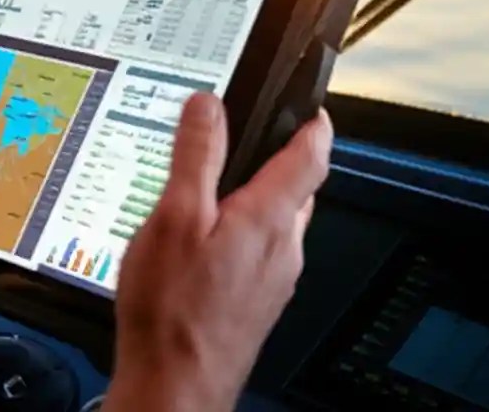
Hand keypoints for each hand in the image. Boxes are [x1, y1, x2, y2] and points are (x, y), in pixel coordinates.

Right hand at [104, 92, 331, 411]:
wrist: (176, 385)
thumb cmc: (174, 311)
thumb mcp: (174, 218)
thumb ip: (195, 158)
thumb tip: (208, 106)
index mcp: (269, 218)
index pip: (312, 156)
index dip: (313, 123)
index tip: (311, 105)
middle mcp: (283, 249)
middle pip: (297, 190)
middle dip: (277, 161)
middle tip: (245, 140)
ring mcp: (274, 280)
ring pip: (277, 224)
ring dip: (253, 201)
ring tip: (209, 191)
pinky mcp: (257, 303)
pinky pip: (259, 254)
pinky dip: (239, 235)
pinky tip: (202, 246)